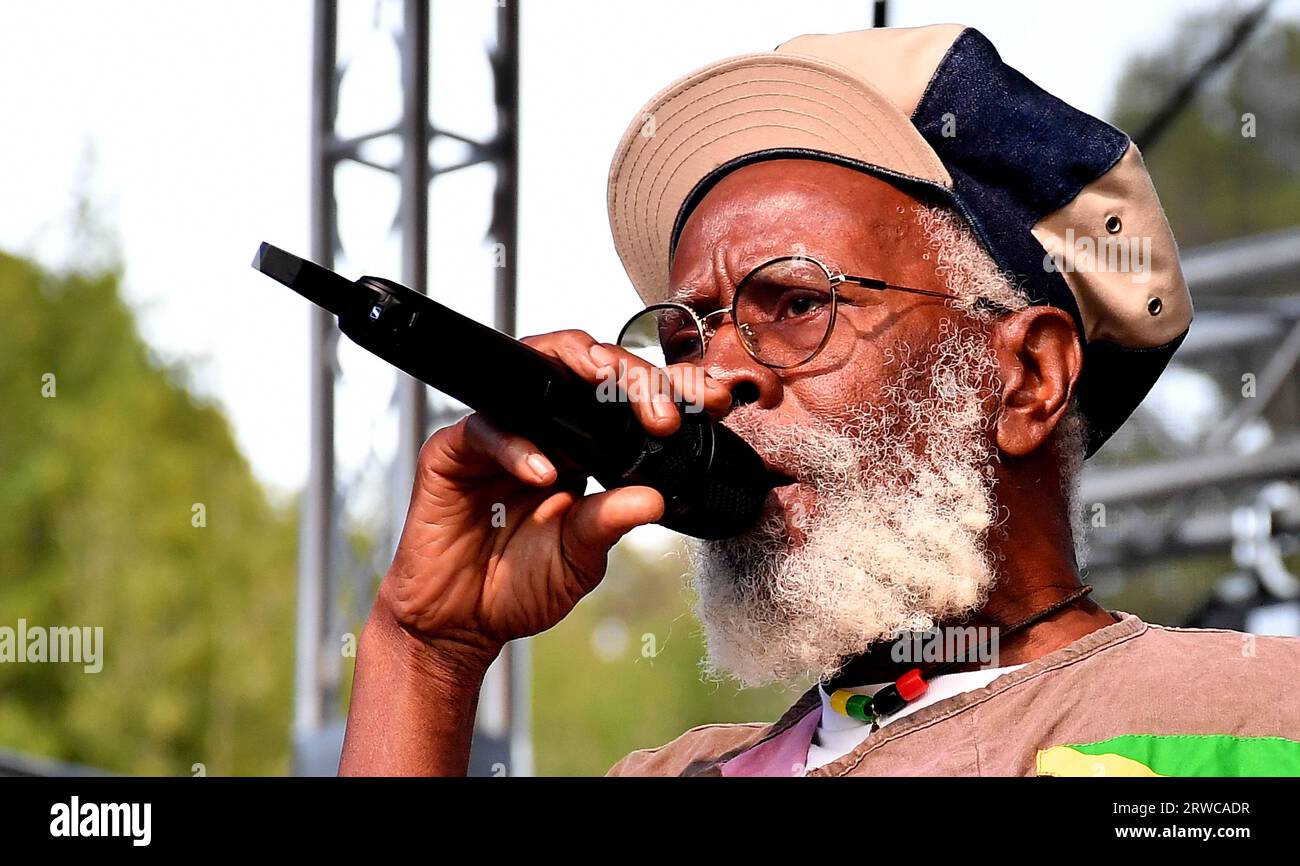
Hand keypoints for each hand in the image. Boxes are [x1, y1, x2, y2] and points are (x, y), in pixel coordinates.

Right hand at [375, 328, 732, 663]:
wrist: (458, 624)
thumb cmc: (518, 587)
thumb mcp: (580, 557)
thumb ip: (610, 523)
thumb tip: (654, 498)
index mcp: (582, 447)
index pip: (629, 400)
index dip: (672, 392)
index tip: (717, 404)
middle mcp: (542, 429)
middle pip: (587, 367)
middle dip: (635, 374)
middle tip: (667, 410)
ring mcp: (498, 434)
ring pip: (537, 369)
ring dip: (584, 375)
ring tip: (624, 405)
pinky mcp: (452, 451)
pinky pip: (486, 428)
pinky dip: (518, 446)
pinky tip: (546, 474)